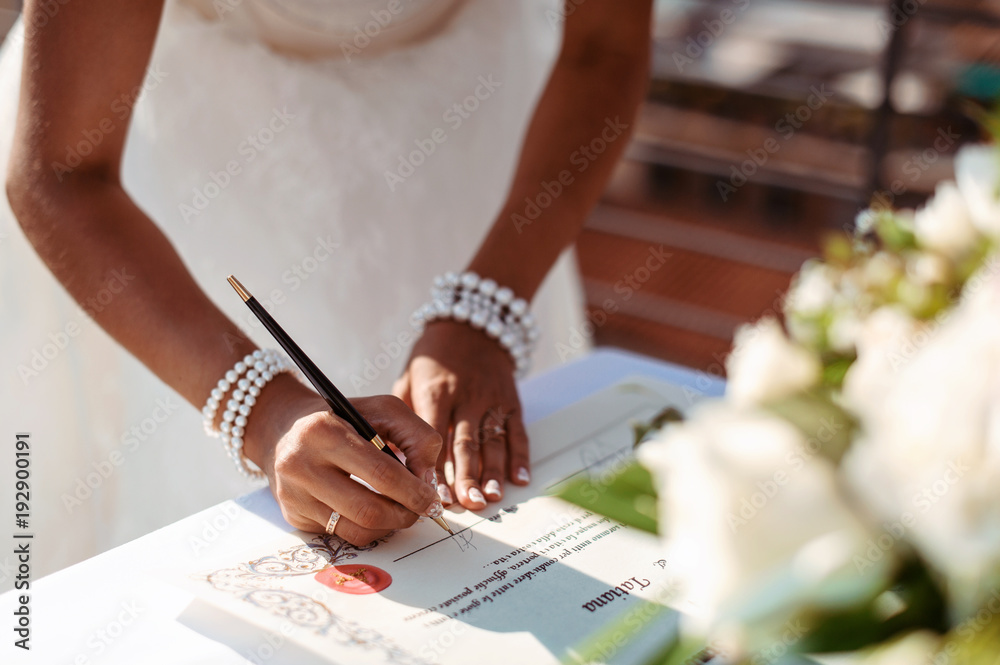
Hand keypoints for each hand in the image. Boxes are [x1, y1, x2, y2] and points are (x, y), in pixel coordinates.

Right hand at [243, 374, 443, 545]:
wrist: (283, 429)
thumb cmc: (342, 417)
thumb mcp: (382, 410)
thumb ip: (416, 436)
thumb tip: (427, 480)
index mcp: (325, 432)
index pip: (381, 473)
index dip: (414, 491)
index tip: (431, 498)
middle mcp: (301, 466)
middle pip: (368, 511)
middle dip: (404, 515)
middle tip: (420, 510)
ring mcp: (294, 495)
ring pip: (356, 531)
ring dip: (389, 526)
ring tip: (400, 510)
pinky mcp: (293, 516)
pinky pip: (340, 534)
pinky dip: (366, 528)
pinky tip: (373, 511)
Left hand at [394, 321, 530, 510]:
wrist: (470, 324)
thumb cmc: (433, 356)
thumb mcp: (409, 377)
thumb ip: (405, 415)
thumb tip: (395, 455)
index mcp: (436, 392)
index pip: (433, 436)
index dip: (433, 467)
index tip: (431, 493)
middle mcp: (466, 397)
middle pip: (465, 443)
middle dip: (466, 476)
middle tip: (467, 504)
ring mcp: (491, 400)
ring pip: (492, 441)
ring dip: (493, 472)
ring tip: (491, 497)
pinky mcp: (510, 401)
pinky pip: (516, 431)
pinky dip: (520, 456)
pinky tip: (519, 478)